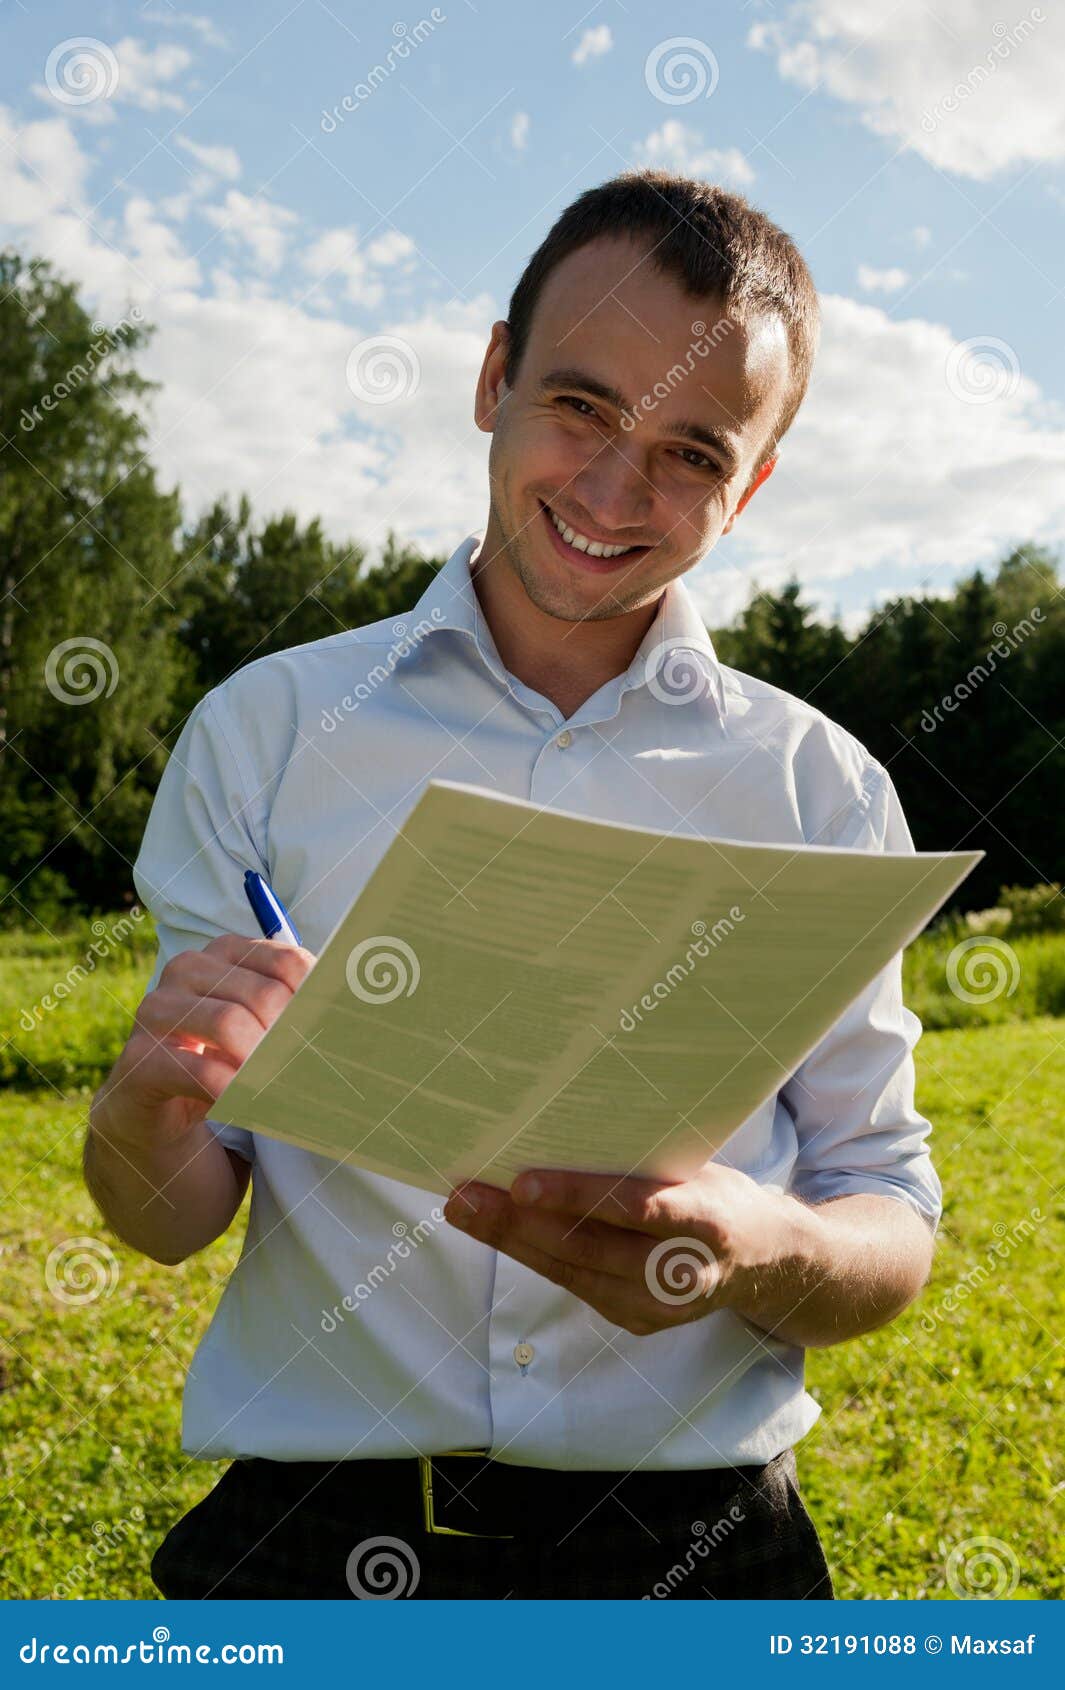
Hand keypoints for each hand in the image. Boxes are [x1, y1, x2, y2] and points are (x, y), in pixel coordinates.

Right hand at [91, 933, 315, 1152]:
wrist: (160, 1132)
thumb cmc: (224, 1073)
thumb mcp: (265, 1036)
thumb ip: (301, 1014)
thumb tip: (361, 1011)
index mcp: (225, 953)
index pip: (290, 964)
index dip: (319, 1006)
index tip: (332, 1043)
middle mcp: (187, 970)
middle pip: (265, 995)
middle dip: (294, 1041)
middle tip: (309, 1077)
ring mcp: (156, 1012)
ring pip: (231, 1023)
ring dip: (266, 1065)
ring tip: (280, 1093)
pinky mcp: (138, 1061)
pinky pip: (201, 1070)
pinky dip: (236, 1091)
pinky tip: (249, 1107)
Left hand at [443, 1163, 796, 1335]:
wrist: (772, 1265)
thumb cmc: (724, 1196)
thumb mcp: (699, 1170)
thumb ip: (644, 1167)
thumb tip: (560, 1127)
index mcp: (707, 1222)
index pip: (634, 1208)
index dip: (576, 1197)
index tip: (521, 1183)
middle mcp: (682, 1273)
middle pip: (586, 1248)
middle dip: (516, 1222)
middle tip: (463, 1194)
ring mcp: (658, 1305)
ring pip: (570, 1272)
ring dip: (509, 1241)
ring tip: (462, 1210)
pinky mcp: (637, 1320)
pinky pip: (574, 1285)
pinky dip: (533, 1256)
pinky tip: (497, 1230)